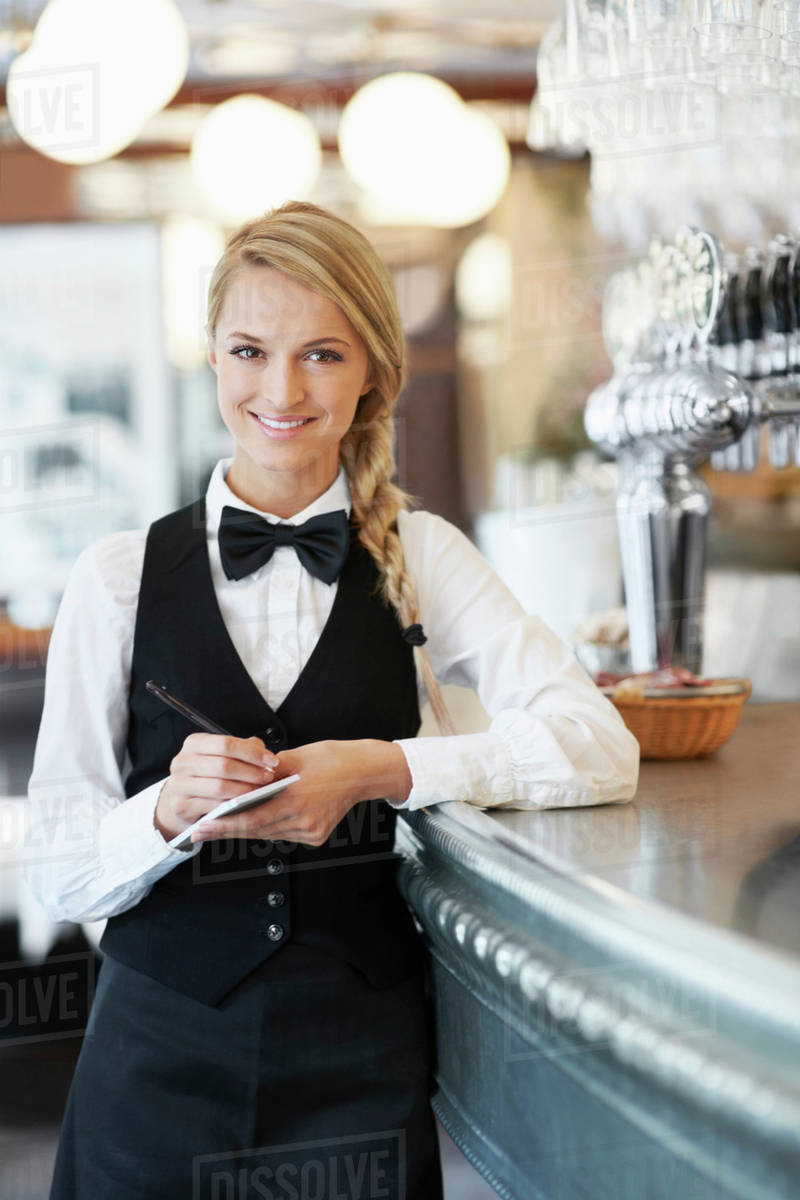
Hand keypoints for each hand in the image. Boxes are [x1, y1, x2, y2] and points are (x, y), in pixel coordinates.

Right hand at [154, 733, 279, 840]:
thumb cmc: (208, 774)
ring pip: (219, 787)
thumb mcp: (224, 756)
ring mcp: (179, 785)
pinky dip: (232, 806)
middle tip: (268, 777)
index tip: (271, 760)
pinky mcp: (181, 806)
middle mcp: (182, 762)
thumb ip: (244, 749)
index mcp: (194, 744)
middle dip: (251, 772)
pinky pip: (213, 806)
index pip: (226, 744)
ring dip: (244, 790)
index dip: (252, 752)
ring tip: (259, 790)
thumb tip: (264, 753)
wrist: (183, 798)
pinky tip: (244, 804)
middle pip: (223, 765)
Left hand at [189, 739, 411, 847]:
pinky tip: (247, 823)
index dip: (224, 825)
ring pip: (267, 834)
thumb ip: (264, 774)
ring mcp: (311, 832)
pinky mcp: (316, 837)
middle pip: (256, 830)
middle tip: (199, 831)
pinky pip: (281, 834)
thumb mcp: (294, 757)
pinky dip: (265, 828)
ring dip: (243, 830)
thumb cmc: (329, 758)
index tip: (201, 827)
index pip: (252, 818)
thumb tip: (237, 783)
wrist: (363, 771)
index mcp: (298, 799)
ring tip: (216, 827)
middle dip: (227, 830)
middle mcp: (305, 820)